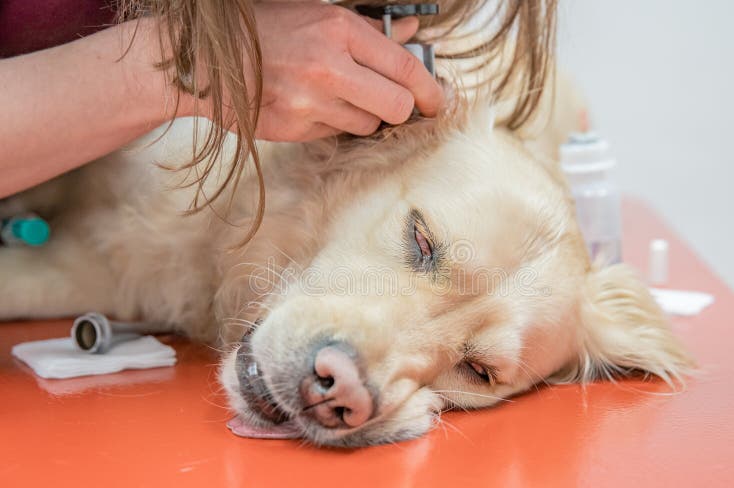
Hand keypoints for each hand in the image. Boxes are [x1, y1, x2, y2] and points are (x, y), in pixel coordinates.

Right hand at [247, 1, 443, 140]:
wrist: (204, 59)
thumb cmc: (263, 29)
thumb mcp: (317, 14)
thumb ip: (370, 29)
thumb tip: (411, 33)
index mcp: (336, 30)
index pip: (404, 68)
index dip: (429, 89)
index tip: (436, 100)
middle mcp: (327, 69)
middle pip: (395, 107)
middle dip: (401, 109)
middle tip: (396, 104)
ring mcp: (309, 104)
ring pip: (366, 125)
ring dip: (363, 115)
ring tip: (337, 94)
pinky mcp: (294, 129)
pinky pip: (334, 134)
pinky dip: (333, 123)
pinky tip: (311, 104)